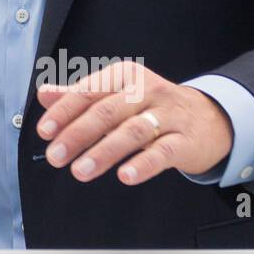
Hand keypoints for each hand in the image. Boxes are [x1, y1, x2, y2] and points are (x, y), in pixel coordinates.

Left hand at [36, 61, 233, 184]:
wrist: (210, 118)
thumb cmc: (153, 107)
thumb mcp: (117, 94)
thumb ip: (80, 96)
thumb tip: (43, 95)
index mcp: (125, 76)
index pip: (88, 92)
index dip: (64, 112)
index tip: (44, 132)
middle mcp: (146, 91)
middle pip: (107, 111)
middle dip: (77, 134)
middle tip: (55, 156)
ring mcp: (168, 115)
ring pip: (133, 132)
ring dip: (104, 152)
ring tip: (80, 171)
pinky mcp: (185, 141)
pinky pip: (163, 152)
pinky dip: (143, 164)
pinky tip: (125, 176)